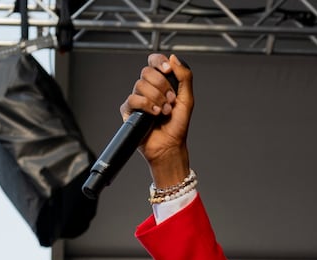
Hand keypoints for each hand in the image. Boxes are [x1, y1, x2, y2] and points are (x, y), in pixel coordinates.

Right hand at [122, 53, 191, 187]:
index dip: (159, 62)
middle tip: (171, 100)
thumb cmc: (178, 125)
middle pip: (146, 72)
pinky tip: (154, 114)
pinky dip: (146, 105)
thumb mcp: (187, 99)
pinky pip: (132, 99)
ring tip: (164, 111)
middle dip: (162, 86)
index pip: (154, 61)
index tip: (167, 70)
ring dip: (157, 98)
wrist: (170, 146)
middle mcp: (148, 88)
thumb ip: (184, 76)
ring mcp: (138, 99)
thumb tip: (173, 58)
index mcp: (161, 82)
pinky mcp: (129, 111)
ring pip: (140, 85)